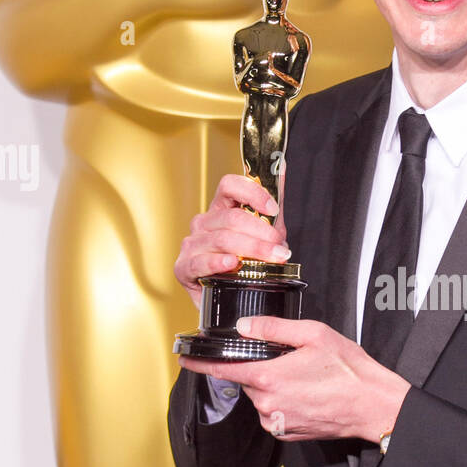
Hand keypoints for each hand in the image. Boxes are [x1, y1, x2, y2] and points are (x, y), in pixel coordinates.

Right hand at [174, 171, 289, 310]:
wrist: (235, 300)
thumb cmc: (248, 264)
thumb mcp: (267, 233)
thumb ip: (274, 203)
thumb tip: (283, 166)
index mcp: (221, 209)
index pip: (229, 185)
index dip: (252, 192)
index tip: (272, 209)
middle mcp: (204, 223)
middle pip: (231, 218)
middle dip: (261, 233)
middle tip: (280, 248)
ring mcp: (192, 244)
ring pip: (222, 239)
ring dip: (251, 250)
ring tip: (271, 260)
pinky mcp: (183, 268)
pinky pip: (199, 261)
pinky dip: (217, 262)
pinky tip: (232, 264)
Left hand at [177, 316, 411, 444]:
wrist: (373, 406)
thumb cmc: (349, 370)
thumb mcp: (313, 334)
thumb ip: (274, 329)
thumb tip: (245, 326)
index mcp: (269, 377)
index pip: (223, 369)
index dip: (201, 362)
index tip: (185, 357)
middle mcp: (267, 404)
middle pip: (248, 380)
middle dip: (261, 368)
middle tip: (291, 359)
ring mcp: (276, 422)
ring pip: (261, 397)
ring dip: (273, 385)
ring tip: (306, 378)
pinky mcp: (286, 434)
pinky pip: (273, 413)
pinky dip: (283, 402)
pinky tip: (307, 394)